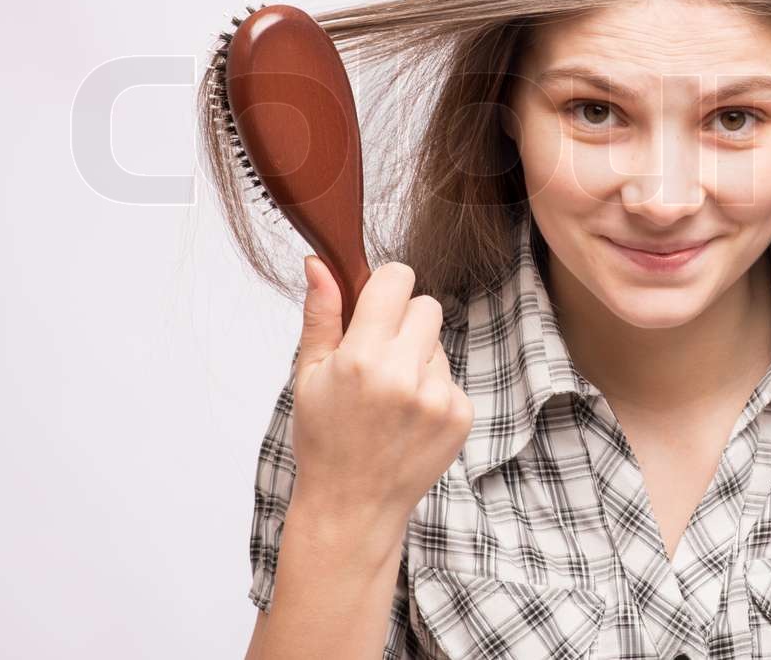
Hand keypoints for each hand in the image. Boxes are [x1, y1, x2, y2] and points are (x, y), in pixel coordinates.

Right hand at [289, 256, 474, 526]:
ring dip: (418, 359)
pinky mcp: (462, 415)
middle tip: (380, 357)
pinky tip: (409, 418)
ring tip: (391, 397)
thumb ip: (321, 315)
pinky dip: (433, 390)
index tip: (376, 305)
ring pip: (439, 344)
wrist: (353, 507)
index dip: (387, 287)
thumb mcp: (308, 376)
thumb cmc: (324, 440)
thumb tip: (319, 263)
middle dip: (405, 322)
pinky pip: (452, 377)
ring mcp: (439, 397)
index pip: (398, 280)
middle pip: (427, 306)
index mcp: (363, 358)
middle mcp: (405, 375)